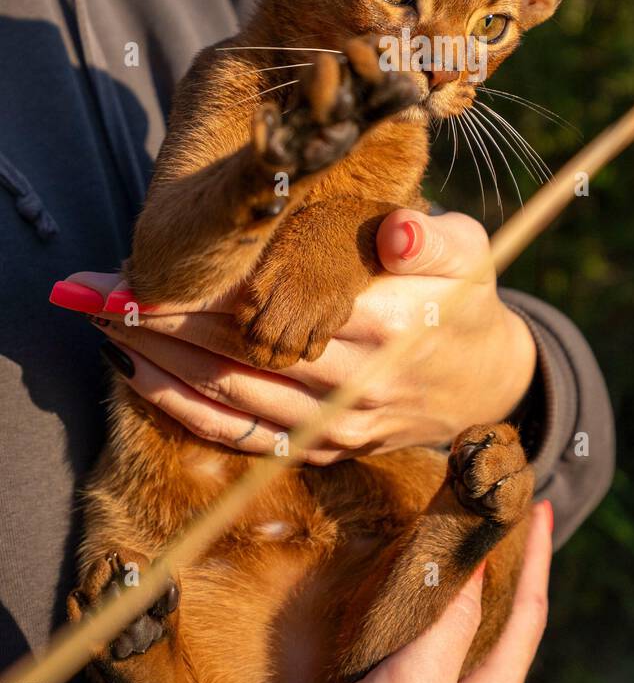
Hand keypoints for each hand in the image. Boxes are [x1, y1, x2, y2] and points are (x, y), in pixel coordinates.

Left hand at [50, 209, 536, 462]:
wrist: (489, 380)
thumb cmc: (467, 299)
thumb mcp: (470, 253)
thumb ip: (434, 239)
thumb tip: (395, 232)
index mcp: (389, 326)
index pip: (278, 309)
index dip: (204, 295)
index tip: (147, 271)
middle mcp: (356, 384)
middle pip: (239, 353)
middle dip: (161, 324)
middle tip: (96, 293)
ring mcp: (337, 426)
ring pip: (232, 396)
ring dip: (160, 364)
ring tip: (104, 326)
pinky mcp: (325, 449)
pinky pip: (245, 435)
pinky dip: (187, 409)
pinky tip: (142, 377)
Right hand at [331, 500, 551, 682]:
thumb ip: (450, 626)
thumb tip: (477, 562)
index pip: (529, 611)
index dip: (538, 556)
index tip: (539, 507)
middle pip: (504, 616)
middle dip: (509, 563)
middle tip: (505, 514)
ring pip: (465, 627)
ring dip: (469, 580)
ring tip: (466, 539)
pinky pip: (431, 640)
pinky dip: (431, 603)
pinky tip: (415, 591)